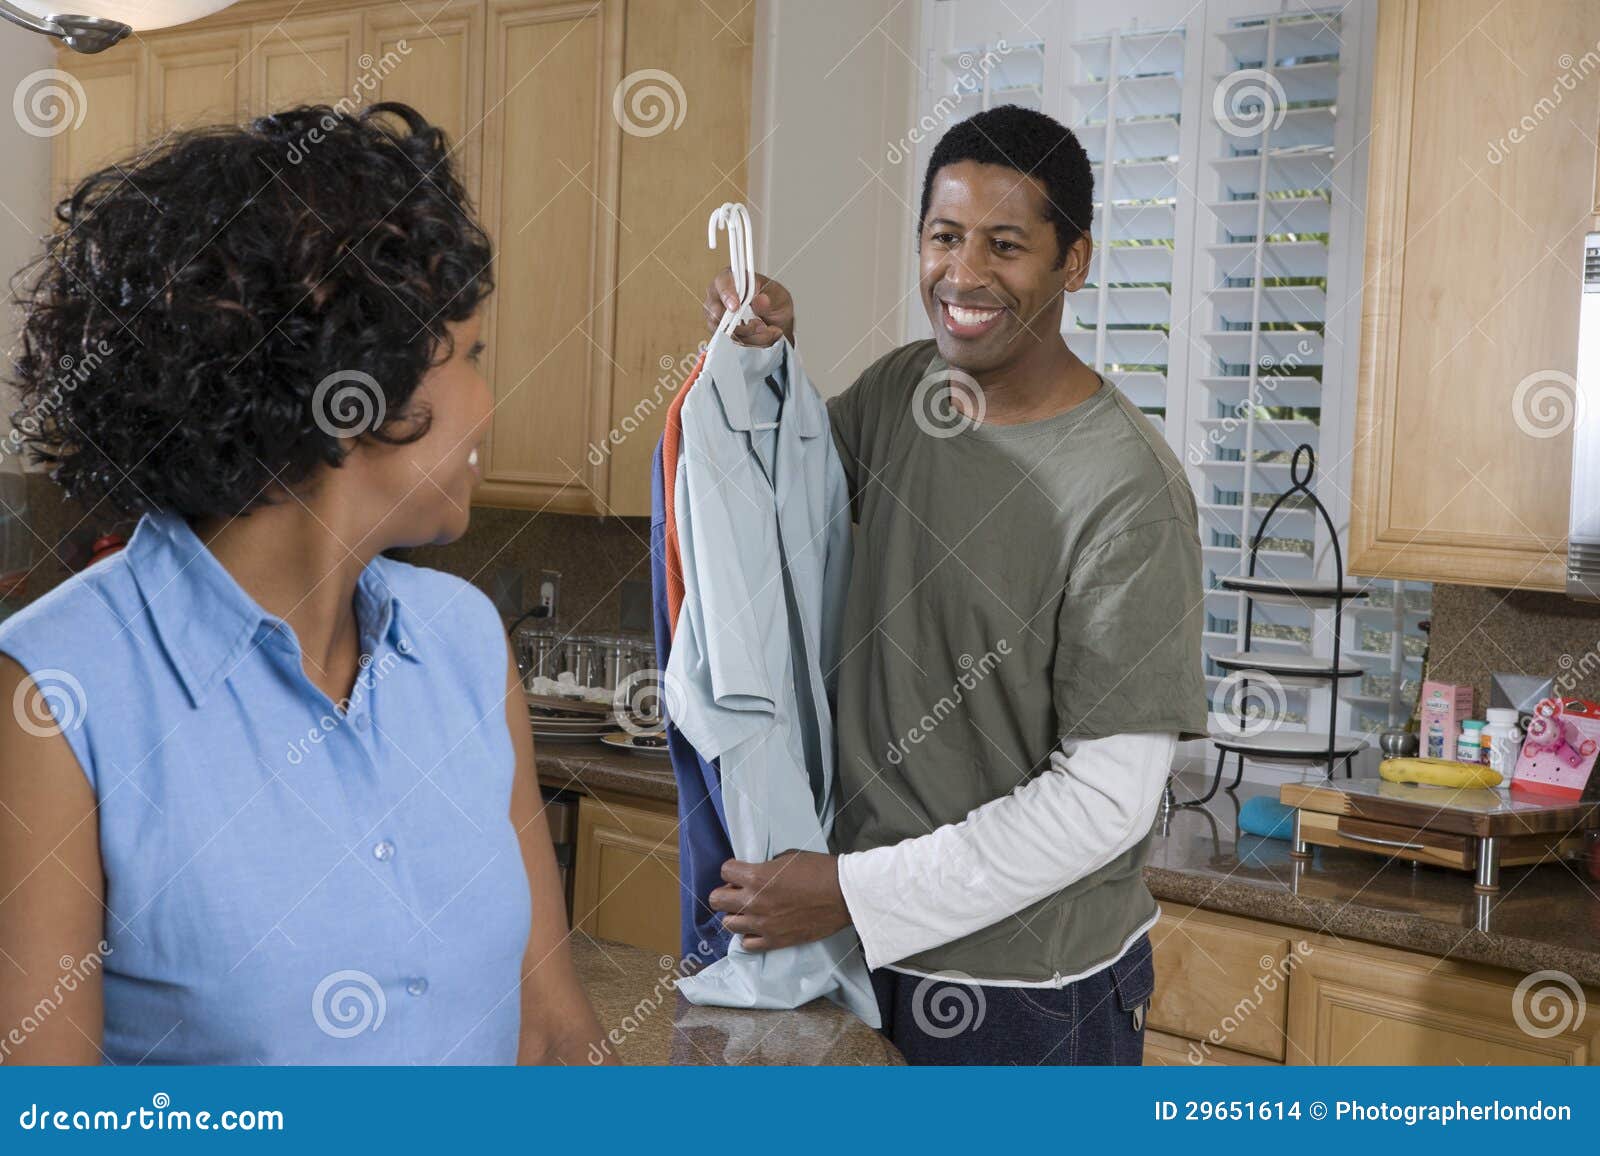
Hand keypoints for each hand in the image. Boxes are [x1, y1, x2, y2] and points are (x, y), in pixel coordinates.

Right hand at [703, 267, 793, 347]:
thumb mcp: (780, 297)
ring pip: (725, 331)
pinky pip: (731, 341)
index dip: (727, 294)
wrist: (777, 322)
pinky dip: (750, 341)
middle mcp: (721, 296)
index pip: (722, 282)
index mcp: (734, 278)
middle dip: (741, 324)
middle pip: (716, 311)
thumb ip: (770, 298)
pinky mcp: (722, 332)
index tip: (735, 307)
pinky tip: (761, 335)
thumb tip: (760, 299)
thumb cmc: (774, 303)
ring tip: (766, 329)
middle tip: (760, 325)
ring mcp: (718, 315)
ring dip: (750, 335)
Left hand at [708, 850, 849, 950]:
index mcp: (756, 876)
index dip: (732, 869)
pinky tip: (758, 927)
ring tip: (748, 910)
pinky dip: (749, 935)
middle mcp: (754, 902)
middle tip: (738, 891)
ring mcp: (763, 924)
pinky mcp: (775, 941)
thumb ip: (765, 866)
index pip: (724, 871)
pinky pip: (747, 944)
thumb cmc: (819, 870)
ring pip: (728, 924)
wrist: (843, 895)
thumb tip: (754, 873)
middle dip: (725, 892)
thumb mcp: (787, 857)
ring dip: (735, 914)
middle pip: (717, 900)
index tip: (740, 871)